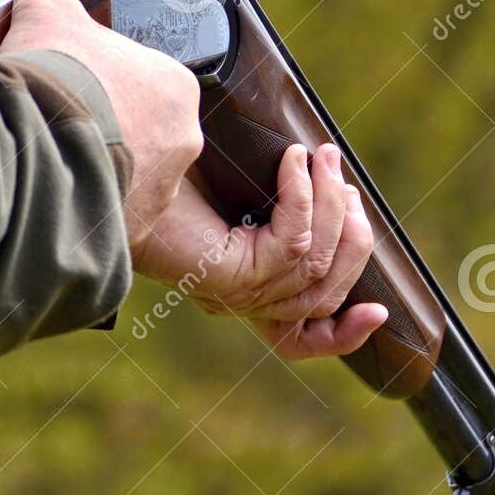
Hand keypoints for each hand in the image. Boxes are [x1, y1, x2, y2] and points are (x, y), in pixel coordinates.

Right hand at [0, 0, 202, 251]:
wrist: (35, 154)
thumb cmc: (53, 80)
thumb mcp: (45, 13)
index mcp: (173, 85)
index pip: (148, 83)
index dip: (109, 82)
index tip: (78, 84)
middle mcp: (181, 138)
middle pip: (145, 131)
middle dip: (107, 128)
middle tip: (61, 120)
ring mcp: (161, 188)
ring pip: (132, 176)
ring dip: (100, 169)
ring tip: (52, 157)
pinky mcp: (133, 228)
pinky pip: (113, 215)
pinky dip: (87, 207)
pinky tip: (54, 193)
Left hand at [134, 142, 388, 359]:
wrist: (114, 171)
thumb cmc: (166, 175)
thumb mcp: (237, 188)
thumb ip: (279, 197)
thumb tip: (323, 168)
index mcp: (247, 288)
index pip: (305, 339)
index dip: (346, 335)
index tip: (380, 313)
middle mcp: (244, 300)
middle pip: (330, 289)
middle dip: (353, 231)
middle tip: (341, 174)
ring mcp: (239, 292)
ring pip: (319, 262)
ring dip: (333, 202)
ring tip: (322, 156)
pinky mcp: (231, 276)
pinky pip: (294, 243)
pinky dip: (304, 196)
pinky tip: (292, 162)